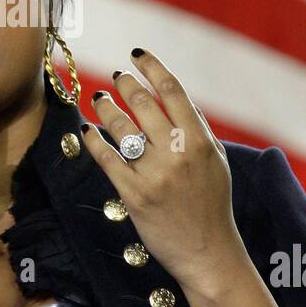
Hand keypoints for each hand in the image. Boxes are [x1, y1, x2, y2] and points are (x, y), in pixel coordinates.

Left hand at [81, 49, 244, 295]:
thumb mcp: (217, 161)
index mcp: (200, 140)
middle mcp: (176, 153)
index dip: (151, 67)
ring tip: (99, 99)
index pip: (172, 91)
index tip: (137, 54)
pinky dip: (94, 140)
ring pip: (121, 128)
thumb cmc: (213, 204)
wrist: (208, 252)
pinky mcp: (133, 195)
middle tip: (116, 78)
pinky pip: (107, 159)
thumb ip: (199, 128)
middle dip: (125, 84)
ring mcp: (153, 174)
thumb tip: (178, 97)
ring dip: (106, 107)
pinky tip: (88, 130)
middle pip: (142, 104)